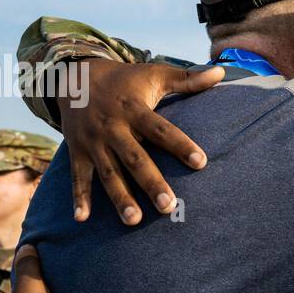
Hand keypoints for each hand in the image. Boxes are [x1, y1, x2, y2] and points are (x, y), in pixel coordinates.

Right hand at [60, 58, 223, 223]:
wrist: (72, 76)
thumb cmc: (124, 80)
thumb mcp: (154, 74)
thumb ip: (188, 79)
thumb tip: (221, 71)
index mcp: (134, 109)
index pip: (161, 129)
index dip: (180, 145)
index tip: (201, 162)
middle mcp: (113, 127)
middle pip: (134, 158)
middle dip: (150, 182)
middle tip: (169, 206)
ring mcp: (93, 142)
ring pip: (108, 173)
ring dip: (119, 197)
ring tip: (134, 220)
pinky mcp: (77, 152)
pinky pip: (77, 177)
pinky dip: (78, 198)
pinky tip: (81, 219)